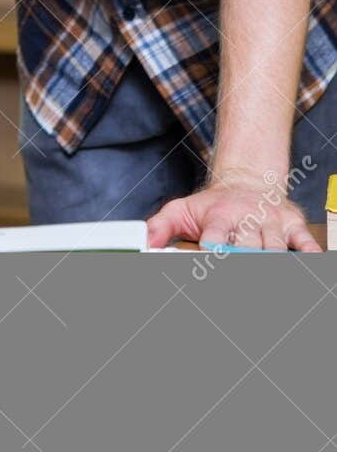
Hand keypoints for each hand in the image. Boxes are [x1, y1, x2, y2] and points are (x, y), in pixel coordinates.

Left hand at [147, 175, 321, 252]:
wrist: (248, 182)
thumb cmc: (214, 205)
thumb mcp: (183, 209)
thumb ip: (161, 226)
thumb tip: (144, 244)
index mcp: (219, 216)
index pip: (216, 236)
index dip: (213, 250)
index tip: (210, 257)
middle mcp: (246, 217)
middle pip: (247, 245)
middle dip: (244, 259)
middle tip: (239, 268)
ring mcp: (271, 221)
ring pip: (274, 246)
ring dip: (269, 259)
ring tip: (263, 269)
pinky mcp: (292, 224)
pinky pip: (304, 241)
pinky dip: (307, 253)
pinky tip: (306, 261)